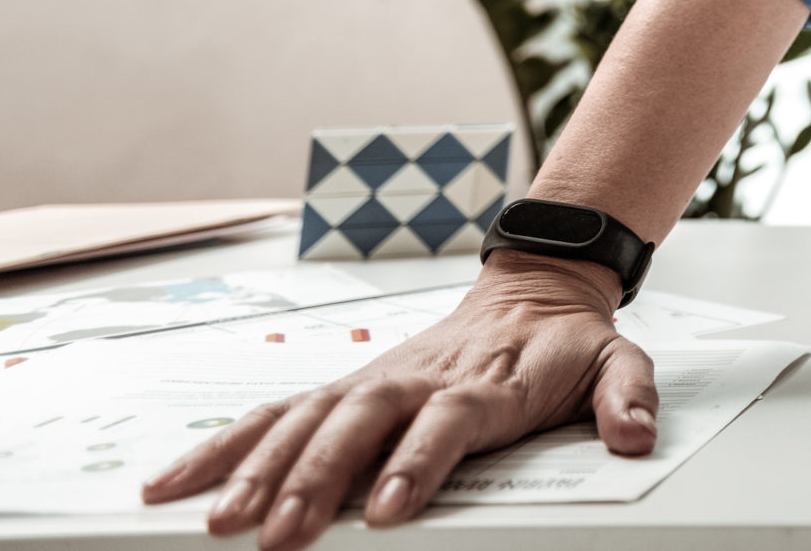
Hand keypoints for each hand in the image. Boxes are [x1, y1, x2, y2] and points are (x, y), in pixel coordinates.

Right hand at [139, 254, 654, 548]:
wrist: (536, 285)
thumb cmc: (568, 340)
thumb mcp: (619, 358)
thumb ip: (629, 395)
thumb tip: (636, 435)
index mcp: (487, 380)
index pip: (448, 422)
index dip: (418, 461)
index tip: (390, 507)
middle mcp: (420, 379)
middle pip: (362, 422)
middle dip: (317, 477)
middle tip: (281, 532)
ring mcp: (375, 380)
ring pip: (308, 418)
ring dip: (261, 468)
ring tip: (221, 521)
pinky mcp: (344, 388)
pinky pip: (276, 413)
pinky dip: (224, 446)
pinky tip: (174, 483)